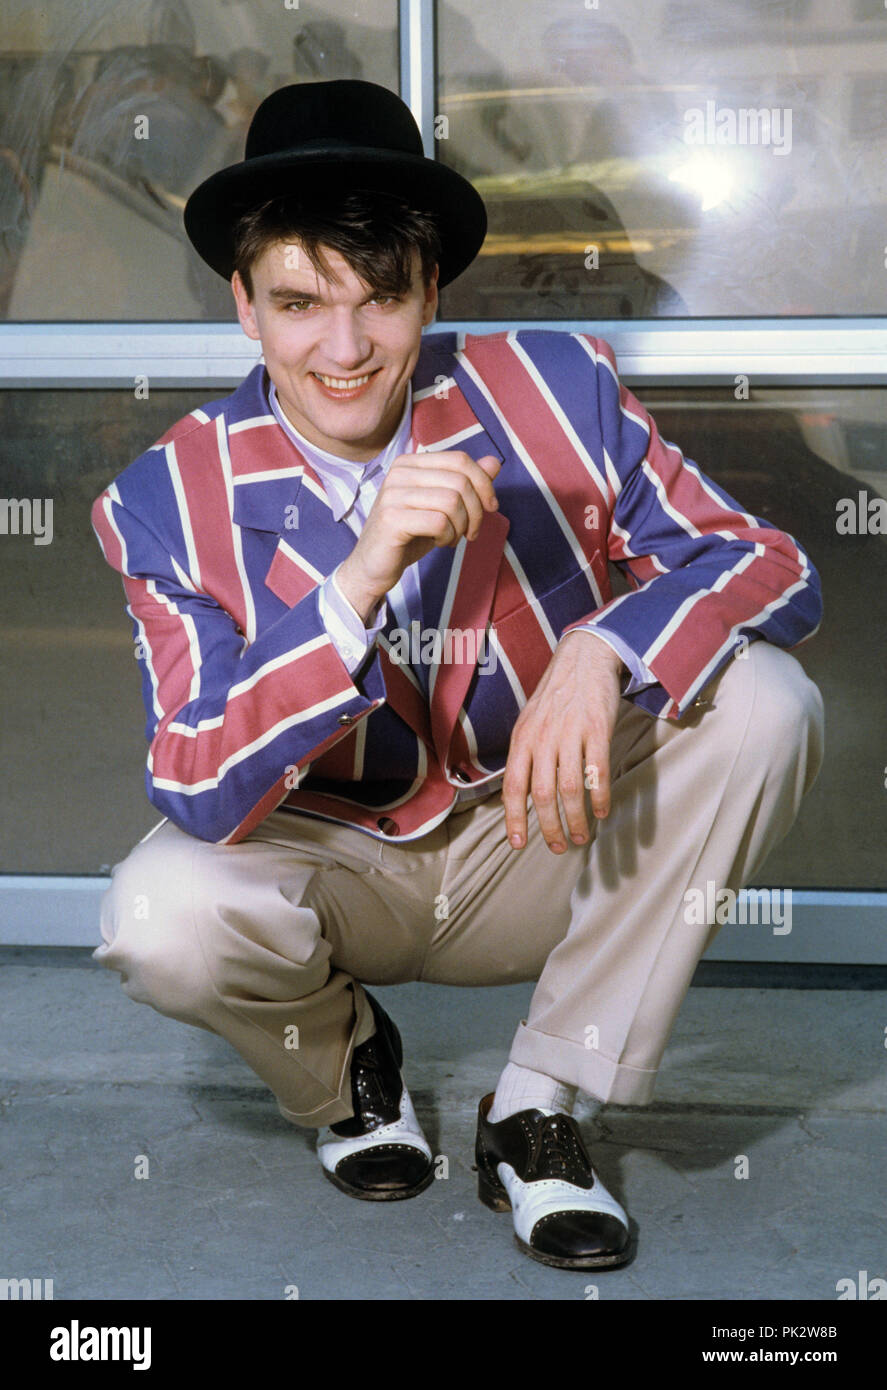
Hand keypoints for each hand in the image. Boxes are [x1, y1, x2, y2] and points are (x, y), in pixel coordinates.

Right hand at [336, 450, 501, 619]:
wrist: (373, 566)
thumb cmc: (409, 535)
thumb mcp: (442, 506)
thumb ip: (466, 482)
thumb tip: (494, 462)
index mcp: (410, 463)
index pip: (459, 459)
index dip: (484, 483)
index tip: (491, 507)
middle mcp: (399, 473)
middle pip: (460, 481)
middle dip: (476, 511)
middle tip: (470, 532)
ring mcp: (393, 494)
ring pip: (452, 501)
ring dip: (461, 526)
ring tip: (451, 538)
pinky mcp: (392, 519)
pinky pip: (439, 522)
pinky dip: (447, 537)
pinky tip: (439, 543)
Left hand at [502, 631, 622, 852]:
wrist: (583, 659)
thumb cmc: (555, 698)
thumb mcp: (529, 723)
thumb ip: (525, 756)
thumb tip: (519, 796)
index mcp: (523, 740)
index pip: (513, 786)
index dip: (514, 818)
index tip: (518, 843)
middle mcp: (543, 739)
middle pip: (543, 794)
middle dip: (550, 828)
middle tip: (559, 847)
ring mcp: (570, 734)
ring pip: (570, 789)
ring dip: (576, 819)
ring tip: (582, 837)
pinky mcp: (598, 730)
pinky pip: (598, 772)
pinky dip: (600, 797)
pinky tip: (602, 812)